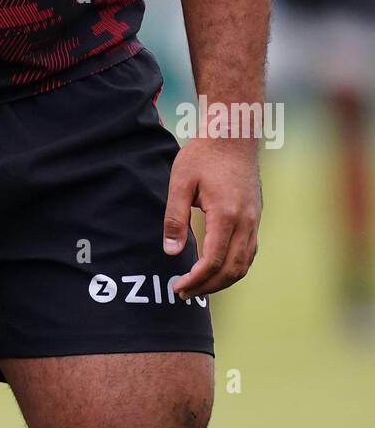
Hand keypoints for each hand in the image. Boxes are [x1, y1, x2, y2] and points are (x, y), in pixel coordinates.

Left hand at [163, 136, 261, 299]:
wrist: (233, 134)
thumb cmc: (203, 155)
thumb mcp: (180, 182)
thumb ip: (175, 218)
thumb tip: (171, 252)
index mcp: (226, 215)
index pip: (214, 261)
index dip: (196, 280)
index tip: (178, 287)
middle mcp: (246, 222)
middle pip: (232, 270)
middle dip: (208, 287)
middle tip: (184, 292)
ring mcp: (254, 221)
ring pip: (244, 264)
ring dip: (223, 281)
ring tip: (199, 286)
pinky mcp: (256, 217)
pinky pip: (249, 252)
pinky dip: (235, 268)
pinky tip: (218, 269)